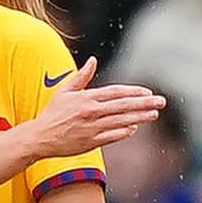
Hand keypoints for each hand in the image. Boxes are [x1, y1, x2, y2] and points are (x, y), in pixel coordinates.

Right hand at [30, 57, 165, 158]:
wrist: (40, 137)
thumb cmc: (53, 113)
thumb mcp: (65, 91)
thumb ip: (81, 76)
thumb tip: (93, 60)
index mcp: (86, 98)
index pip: (116, 92)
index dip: (134, 92)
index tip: (148, 92)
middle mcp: (91, 112)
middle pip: (123, 106)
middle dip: (144, 103)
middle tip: (161, 102)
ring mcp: (92, 128)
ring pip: (121, 121)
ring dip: (140, 117)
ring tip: (154, 114)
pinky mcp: (91, 142)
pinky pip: (112, 136)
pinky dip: (125, 131)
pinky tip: (135, 128)